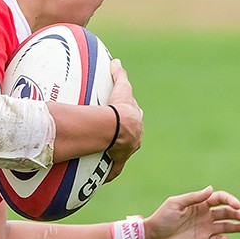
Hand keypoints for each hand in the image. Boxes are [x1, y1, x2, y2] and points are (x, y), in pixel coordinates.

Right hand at [105, 59, 142, 182]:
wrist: (120, 128)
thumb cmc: (120, 108)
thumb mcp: (121, 88)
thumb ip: (118, 74)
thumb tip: (116, 60)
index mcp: (136, 121)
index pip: (135, 117)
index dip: (130, 117)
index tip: (124, 118)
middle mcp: (135, 136)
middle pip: (132, 136)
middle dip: (126, 136)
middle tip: (115, 137)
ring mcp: (128, 150)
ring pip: (123, 152)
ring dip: (117, 153)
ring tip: (106, 155)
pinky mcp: (119, 161)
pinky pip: (114, 168)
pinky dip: (109, 172)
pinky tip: (103, 177)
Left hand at [144, 186, 239, 238]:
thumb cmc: (161, 219)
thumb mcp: (175, 204)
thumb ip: (193, 198)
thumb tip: (210, 189)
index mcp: (199, 204)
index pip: (220, 199)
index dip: (230, 200)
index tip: (236, 206)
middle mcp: (205, 216)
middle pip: (227, 212)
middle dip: (238, 214)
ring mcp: (205, 229)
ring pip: (227, 226)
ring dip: (238, 226)